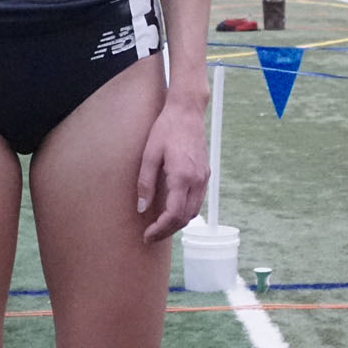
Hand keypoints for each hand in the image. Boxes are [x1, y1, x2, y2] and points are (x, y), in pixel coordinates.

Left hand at [136, 98, 209, 242]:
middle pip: (185, 218)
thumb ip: (145, 183)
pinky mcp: (205, 174)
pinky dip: (185, 212)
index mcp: (183, 176)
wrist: (186, 112)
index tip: (147, 235)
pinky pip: (197, 201)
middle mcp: (197, 181)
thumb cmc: (165, 129)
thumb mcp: (149, 154)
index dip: (160, 229)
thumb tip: (141, 208)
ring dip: (177, 223)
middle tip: (150, 236)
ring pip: (194, 212)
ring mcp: (204, 178)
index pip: (174, 214)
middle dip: (168, 230)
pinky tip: (171, 211)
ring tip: (159, 226)